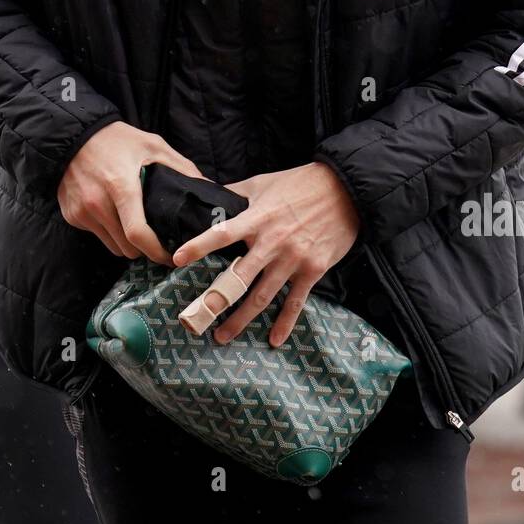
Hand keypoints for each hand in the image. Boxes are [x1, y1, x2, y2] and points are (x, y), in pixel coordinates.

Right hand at [57, 121, 203, 261]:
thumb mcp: (153, 145)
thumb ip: (181, 167)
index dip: (156, 251)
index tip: (171, 257)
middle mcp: (97, 203)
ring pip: (112, 246)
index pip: (138, 233)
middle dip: (145, 249)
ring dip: (127, 244)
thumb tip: (207, 187)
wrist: (74, 135)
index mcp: (121, 186)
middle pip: (127, 247)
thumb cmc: (118, 139)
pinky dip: (109, 232)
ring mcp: (81, 211)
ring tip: (137, 227)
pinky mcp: (71, 215)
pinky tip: (114, 214)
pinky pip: (97, 235)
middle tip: (157, 241)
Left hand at [171, 162, 360, 345]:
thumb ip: (236, 192)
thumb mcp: (264, 183)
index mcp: (257, 218)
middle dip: (216, 300)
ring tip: (223, 336)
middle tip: (196, 319)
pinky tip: (274, 340)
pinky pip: (296, 302)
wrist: (346, 191)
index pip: (222, 233)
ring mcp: (293, 259)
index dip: (199, 246)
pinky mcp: (313, 270)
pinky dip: (285, 323)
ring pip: (262, 296)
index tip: (176, 260)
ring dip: (241, 319)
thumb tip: (207, 192)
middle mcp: (272, 242)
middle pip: (239, 276)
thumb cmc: (301, 184)